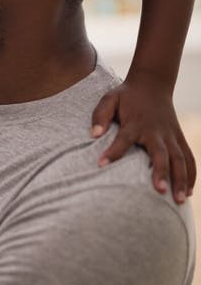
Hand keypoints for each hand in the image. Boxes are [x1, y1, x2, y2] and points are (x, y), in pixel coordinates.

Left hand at [91, 72, 196, 203]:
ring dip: (181, 179)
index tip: (101, 164)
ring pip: (179, 158)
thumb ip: (100, 115)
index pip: (123, 138)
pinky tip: (188, 192)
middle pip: (160, 153)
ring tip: (179, 200)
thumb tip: (93, 134)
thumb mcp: (110, 99)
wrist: (152, 83)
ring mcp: (170, 135)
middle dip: (161, 171)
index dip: (113, 151)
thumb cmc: (127, 96)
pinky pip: (188, 157)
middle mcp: (155, 131)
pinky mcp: (179, 138)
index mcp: (135, 122)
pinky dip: (191, 174)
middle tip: (159, 191)